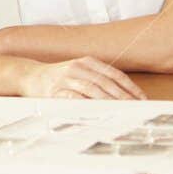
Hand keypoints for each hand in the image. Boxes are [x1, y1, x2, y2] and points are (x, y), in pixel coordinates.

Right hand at [19, 57, 146, 99]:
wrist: (29, 76)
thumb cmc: (58, 78)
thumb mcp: (79, 72)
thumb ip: (97, 79)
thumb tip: (122, 96)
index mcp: (87, 62)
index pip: (114, 74)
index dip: (130, 87)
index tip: (142, 98)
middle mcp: (78, 67)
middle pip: (106, 82)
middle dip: (124, 96)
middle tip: (137, 108)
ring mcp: (66, 78)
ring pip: (93, 89)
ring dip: (109, 101)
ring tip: (123, 111)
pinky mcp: (55, 90)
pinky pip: (74, 97)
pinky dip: (87, 104)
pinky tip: (98, 112)